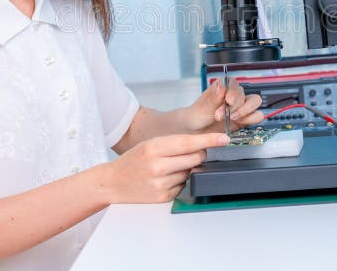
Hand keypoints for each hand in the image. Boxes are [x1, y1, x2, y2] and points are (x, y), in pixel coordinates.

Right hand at [95, 133, 228, 202]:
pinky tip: (164, 179)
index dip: (209, 140)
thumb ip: (174, 144)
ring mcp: (160, 184)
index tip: (225, 139)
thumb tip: (202, 146)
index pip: (189, 142)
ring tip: (166, 168)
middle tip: (187, 153)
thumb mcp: (150, 144)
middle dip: (198, 154)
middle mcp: (157, 166)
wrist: (112, 182)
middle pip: (195, 158)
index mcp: (154, 148)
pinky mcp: (163, 197)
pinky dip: (179, 181)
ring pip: (190, 172)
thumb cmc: (132, 160)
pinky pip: (183, 186)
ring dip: (186, 169)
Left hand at [182, 77, 263, 133]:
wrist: (196, 131)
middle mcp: (233, 95)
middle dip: (233, 106)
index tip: (228, 100)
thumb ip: (213, 98)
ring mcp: (241, 106)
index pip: (233, 83)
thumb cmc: (197, 116)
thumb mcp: (202, 107)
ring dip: (245, 111)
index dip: (233, 91)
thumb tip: (222, 87)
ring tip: (232, 119)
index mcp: (222, 87)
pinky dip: (251, 119)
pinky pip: (257, 115)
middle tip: (220, 116)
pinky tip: (240, 122)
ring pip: (255, 102)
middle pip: (243, 94)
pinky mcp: (245, 118)